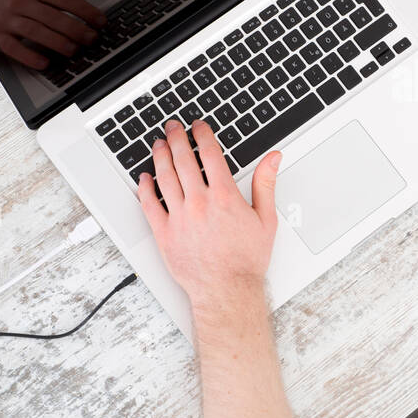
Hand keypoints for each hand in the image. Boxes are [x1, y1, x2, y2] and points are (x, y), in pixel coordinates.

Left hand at [137, 118, 279, 311]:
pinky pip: (149, 205)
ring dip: (160, 156)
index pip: (210, 154)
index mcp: (223, 196)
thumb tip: (273, 159)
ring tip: (159, 145)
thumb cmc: (246, 260)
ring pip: (164, 177)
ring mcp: (179, 217)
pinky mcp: (164, 233)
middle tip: (173, 127)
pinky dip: (145, 188)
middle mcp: (198, 202)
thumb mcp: (266, 219)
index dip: (203, 135)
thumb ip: (266, 184)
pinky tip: (144, 178)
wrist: (227, 290)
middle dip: (177, 138)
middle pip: (183, 160)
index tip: (198, 126)